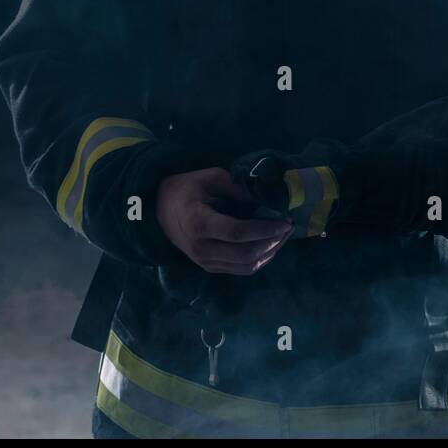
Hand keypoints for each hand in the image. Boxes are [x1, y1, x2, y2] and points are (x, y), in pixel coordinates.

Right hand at [156, 166, 291, 274]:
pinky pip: (241, 269)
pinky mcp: (210, 267)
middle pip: (246, 254)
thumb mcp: (212, 177)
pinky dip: (260, 259)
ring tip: (283, 234)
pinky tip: (270, 244)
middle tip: (288, 226)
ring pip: (247, 266)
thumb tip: (266, 201)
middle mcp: (202, 248)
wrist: (159, 209)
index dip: (266, 229)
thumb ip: (239, 188)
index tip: (285, 220)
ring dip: (271, 252)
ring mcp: (205, 262)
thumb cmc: (188, 189)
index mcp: (199, 223)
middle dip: (273, 241)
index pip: (238, 233)